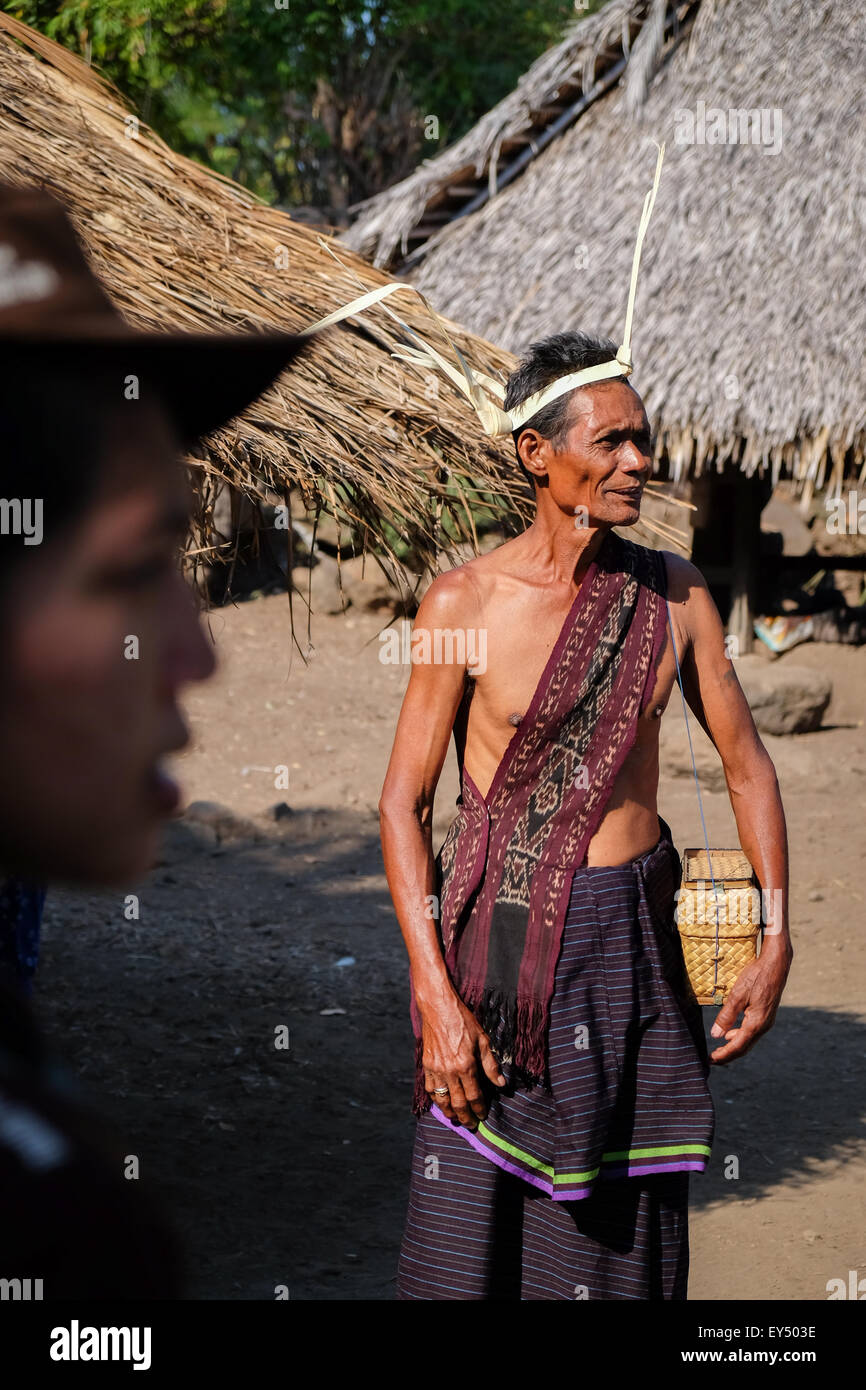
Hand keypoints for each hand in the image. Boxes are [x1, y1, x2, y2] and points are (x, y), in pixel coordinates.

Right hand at [420, 992, 506, 1127]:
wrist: (438, 1008)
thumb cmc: (462, 1020)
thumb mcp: (482, 1039)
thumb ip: (490, 1064)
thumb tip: (501, 1084)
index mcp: (466, 1065)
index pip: (474, 1096)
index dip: (480, 1108)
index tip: (483, 1115)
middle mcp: (449, 1071)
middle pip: (458, 1102)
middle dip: (466, 1116)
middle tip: (471, 1125)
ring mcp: (436, 1069)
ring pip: (442, 1100)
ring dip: (450, 1113)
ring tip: (456, 1119)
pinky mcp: (426, 1065)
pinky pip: (430, 1089)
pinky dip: (436, 1099)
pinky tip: (441, 1103)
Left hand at [709, 935, 792, 1064]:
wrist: (776, 964)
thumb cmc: (756, 976)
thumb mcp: (737, 994)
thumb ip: (726, 1015)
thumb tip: (716, 1035)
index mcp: (756, 1023)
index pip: (737, 1046)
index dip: (723, 1055)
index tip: (710, 1060)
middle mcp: (764, 1026)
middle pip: (744, 1047)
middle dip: (728, 1055)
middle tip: (712, 1060)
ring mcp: (767, 1021)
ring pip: (748, 1040)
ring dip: (733, 1046)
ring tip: (719, 1049)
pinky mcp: (766, 1015)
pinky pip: (752, 1032)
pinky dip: (740, 1036)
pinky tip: (731, 1033)